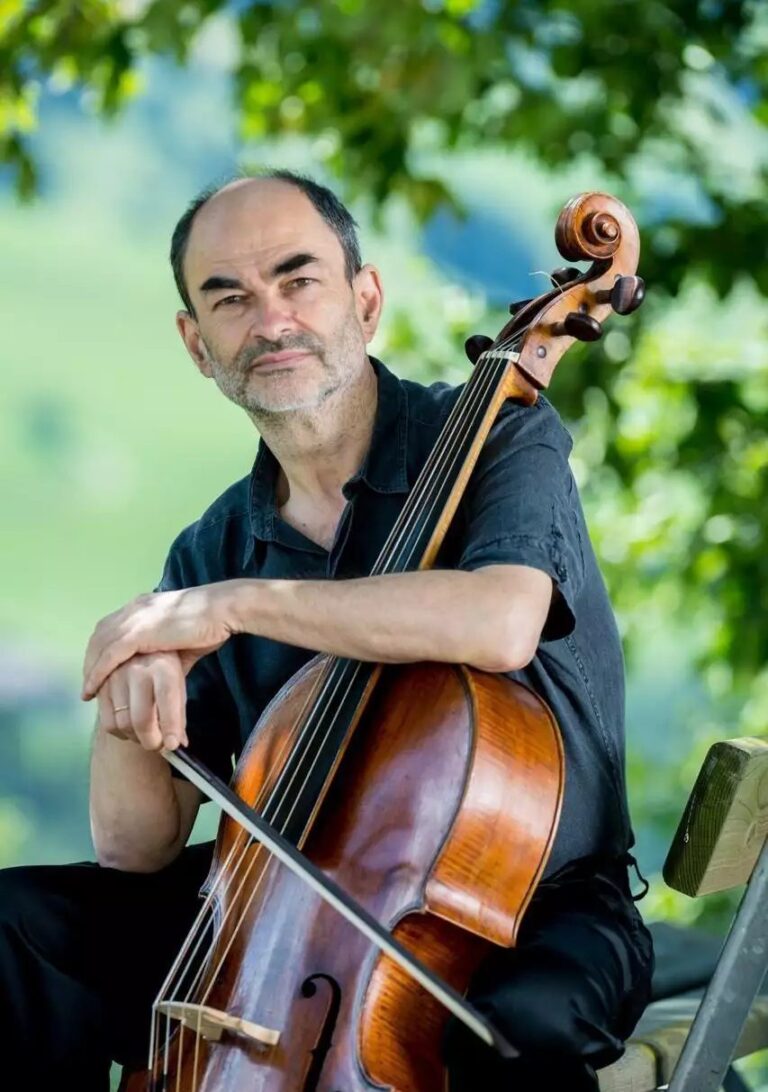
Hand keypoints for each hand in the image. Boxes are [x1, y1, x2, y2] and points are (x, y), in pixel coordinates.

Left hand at [82, 582, 238, 699]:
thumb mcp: (183, 640)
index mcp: (144, 605)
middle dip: (91, 660)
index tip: (99, 669)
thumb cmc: (211, 623)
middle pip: (100, 636)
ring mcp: (134, 619)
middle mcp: (134, 608)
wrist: (222, 610)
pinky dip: (97, 674)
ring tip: (88, 691)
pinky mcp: (138, 632)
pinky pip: (109, 656)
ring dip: (90, 669)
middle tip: (90, 684)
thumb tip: (167, 675)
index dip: (102, 649)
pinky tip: (92, 690)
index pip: (112, 627)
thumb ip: (168, 655)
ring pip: (100, 646)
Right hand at [97, 651, 188, 750]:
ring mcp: (116, 677)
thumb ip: (179, 714)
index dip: (170, 726)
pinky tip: (131, 730)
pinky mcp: (100, 686)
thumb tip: (177, 745)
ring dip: (136, 738)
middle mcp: (138, 670)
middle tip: (158, 746)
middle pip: (141, 718)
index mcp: (163, 666)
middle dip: (151, 741)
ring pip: (122, 724)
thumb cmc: (164, 669)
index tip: (173, 746)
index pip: (167, 698)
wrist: (137, 644)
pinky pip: (107, 723)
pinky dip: (121, 734)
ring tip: (147, 736)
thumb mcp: (178, 684)